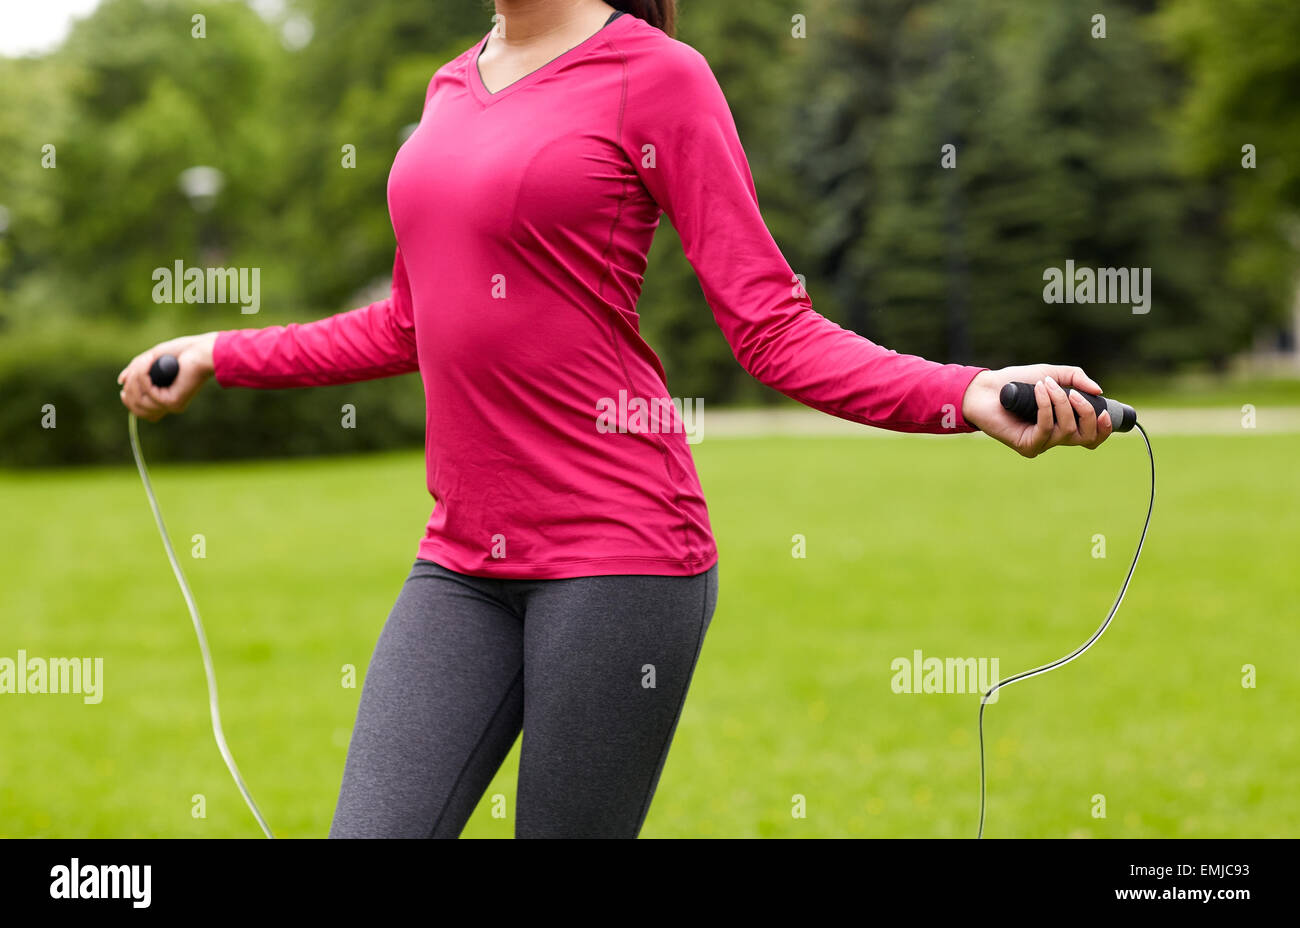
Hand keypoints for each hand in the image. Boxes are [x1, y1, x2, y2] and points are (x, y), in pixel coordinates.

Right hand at [118, 332, 217, 421]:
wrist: (201, 351)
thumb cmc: (181, 352)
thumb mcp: (151, 360)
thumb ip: (136, 371)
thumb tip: (121, 381)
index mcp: (165, 397)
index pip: (142, 412)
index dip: (130, 403)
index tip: (123, 391)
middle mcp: (169, 404)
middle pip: (138, 409)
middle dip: (130, 390)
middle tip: (132, 374)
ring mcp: (171, 405)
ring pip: (140, 401)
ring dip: (136, 379)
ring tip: (145, 362)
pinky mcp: (174, 402)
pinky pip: (149, 393)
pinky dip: (144, 376)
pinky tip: (151, 364)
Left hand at [961, 364, 1113, 457]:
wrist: (987, 387)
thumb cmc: (1019, 382)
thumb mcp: (1052, 374)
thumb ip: (1076, 378)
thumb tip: (1099, 392)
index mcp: (1065, 424)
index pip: (1092, 437)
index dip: (1104, 428)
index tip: (1105, 411)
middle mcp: (1056, 437)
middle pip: (1086, 438)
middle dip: (1086, 413)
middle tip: (1072, 393)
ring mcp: (1042, 443)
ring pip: (1067, 430)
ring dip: (1060, 403)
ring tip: (1045, 384)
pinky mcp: (1027, 446)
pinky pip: (1046, 428)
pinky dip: (1046, 407)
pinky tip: (1038, 390)